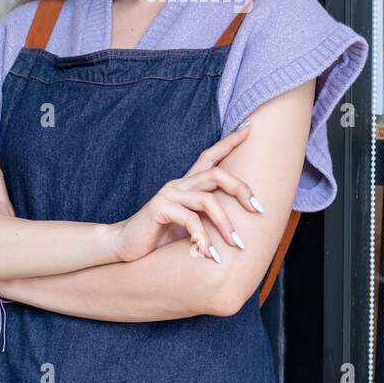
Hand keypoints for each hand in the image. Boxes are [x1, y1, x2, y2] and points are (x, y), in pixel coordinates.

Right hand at [109, 123, 261, 263]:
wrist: (125, 247)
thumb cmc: (160, 237)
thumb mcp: (190, 226)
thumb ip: (208, 219)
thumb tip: (240, 226)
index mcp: (187, 184)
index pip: (210, 156)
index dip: (229, 142)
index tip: (249, 128)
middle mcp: (179, 184)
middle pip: (217, 174)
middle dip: (241, 189)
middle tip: (258, 209)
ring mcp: (168, 194)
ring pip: (207, 200)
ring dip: (225, 223)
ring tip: (236, 244)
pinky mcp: (159, 208)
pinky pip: (189, 219)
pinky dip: (203, 237)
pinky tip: (209, 254)